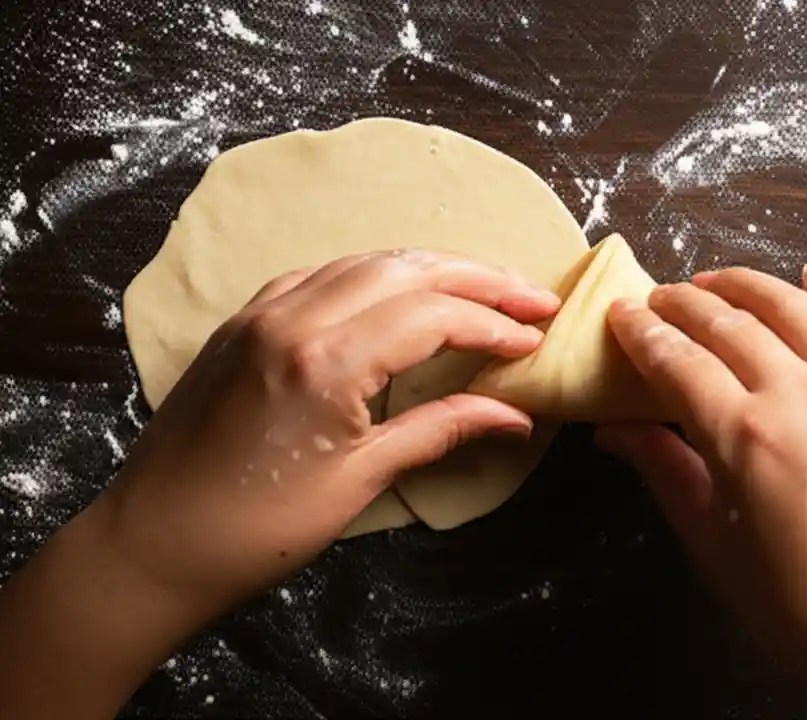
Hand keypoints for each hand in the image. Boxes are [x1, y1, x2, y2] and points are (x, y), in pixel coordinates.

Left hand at [104, 250, 560, 616]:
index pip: (434, 315)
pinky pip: (323, 275)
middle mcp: (293, 317)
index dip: (494, 325)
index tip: (535, 341)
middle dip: (478, 278)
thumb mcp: (361, 480)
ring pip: (365, 262)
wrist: (152, 544)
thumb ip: (440, 431)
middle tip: (532, 297)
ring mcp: (262, 312)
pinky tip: (401, 292)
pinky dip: (375, 275)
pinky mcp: (242, 321)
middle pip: (407, 270)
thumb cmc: (259, 529)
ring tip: (484, 288)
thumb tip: (515, 416)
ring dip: (431, 269)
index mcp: (326, 361)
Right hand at [597, 265, 806, 719]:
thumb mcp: (715, 548)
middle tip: (658, 299)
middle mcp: (804, 397)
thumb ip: (667, 474)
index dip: (642, 334)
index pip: (678, 362)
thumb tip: (617, 432)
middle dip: (684, 304)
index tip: (621, 316)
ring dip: (751, 284)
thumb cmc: (805, 613)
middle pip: (732, 325)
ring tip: (717, 281)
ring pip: (800, 308)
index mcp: (746, 437)